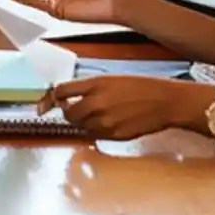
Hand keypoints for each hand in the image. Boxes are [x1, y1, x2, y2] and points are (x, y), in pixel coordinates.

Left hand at [37, 75, 201, 139]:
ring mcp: (105, 121)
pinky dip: (94, 131)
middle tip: (72, 109)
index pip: (61, 91)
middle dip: (67, 112)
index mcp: (96, 84)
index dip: (52, 97)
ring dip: (81, 122)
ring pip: (80, 127)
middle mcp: (97, 103)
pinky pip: (94, 135)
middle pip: (68, 113)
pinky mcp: (114, 135)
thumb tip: (69, 96)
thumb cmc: (141, 86)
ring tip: (93, 115)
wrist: (166, 102)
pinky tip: (105, 123)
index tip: (47, 103)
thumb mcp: (112, 79)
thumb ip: (89, 87)